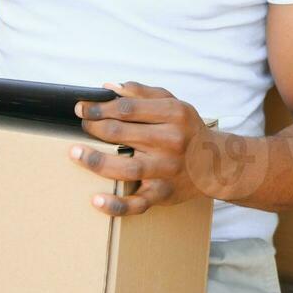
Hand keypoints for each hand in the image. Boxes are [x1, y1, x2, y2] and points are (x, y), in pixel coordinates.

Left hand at [70, 81, 236, 215]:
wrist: (216, 164)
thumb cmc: (188, 130)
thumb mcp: (173, 103)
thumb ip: (142, 93)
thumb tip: (109, 87)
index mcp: (174, 115)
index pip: (128, 108)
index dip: (100, 107)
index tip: (82, 108)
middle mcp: (171, 142)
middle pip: (123, 133)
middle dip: (94, 127)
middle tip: (81, 125)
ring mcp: (166, 170)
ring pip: (126, 168)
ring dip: (96, 161)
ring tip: (75, 153)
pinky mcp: (162, 194)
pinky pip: (137, 204)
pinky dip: (116, 204)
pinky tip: (96, 200)